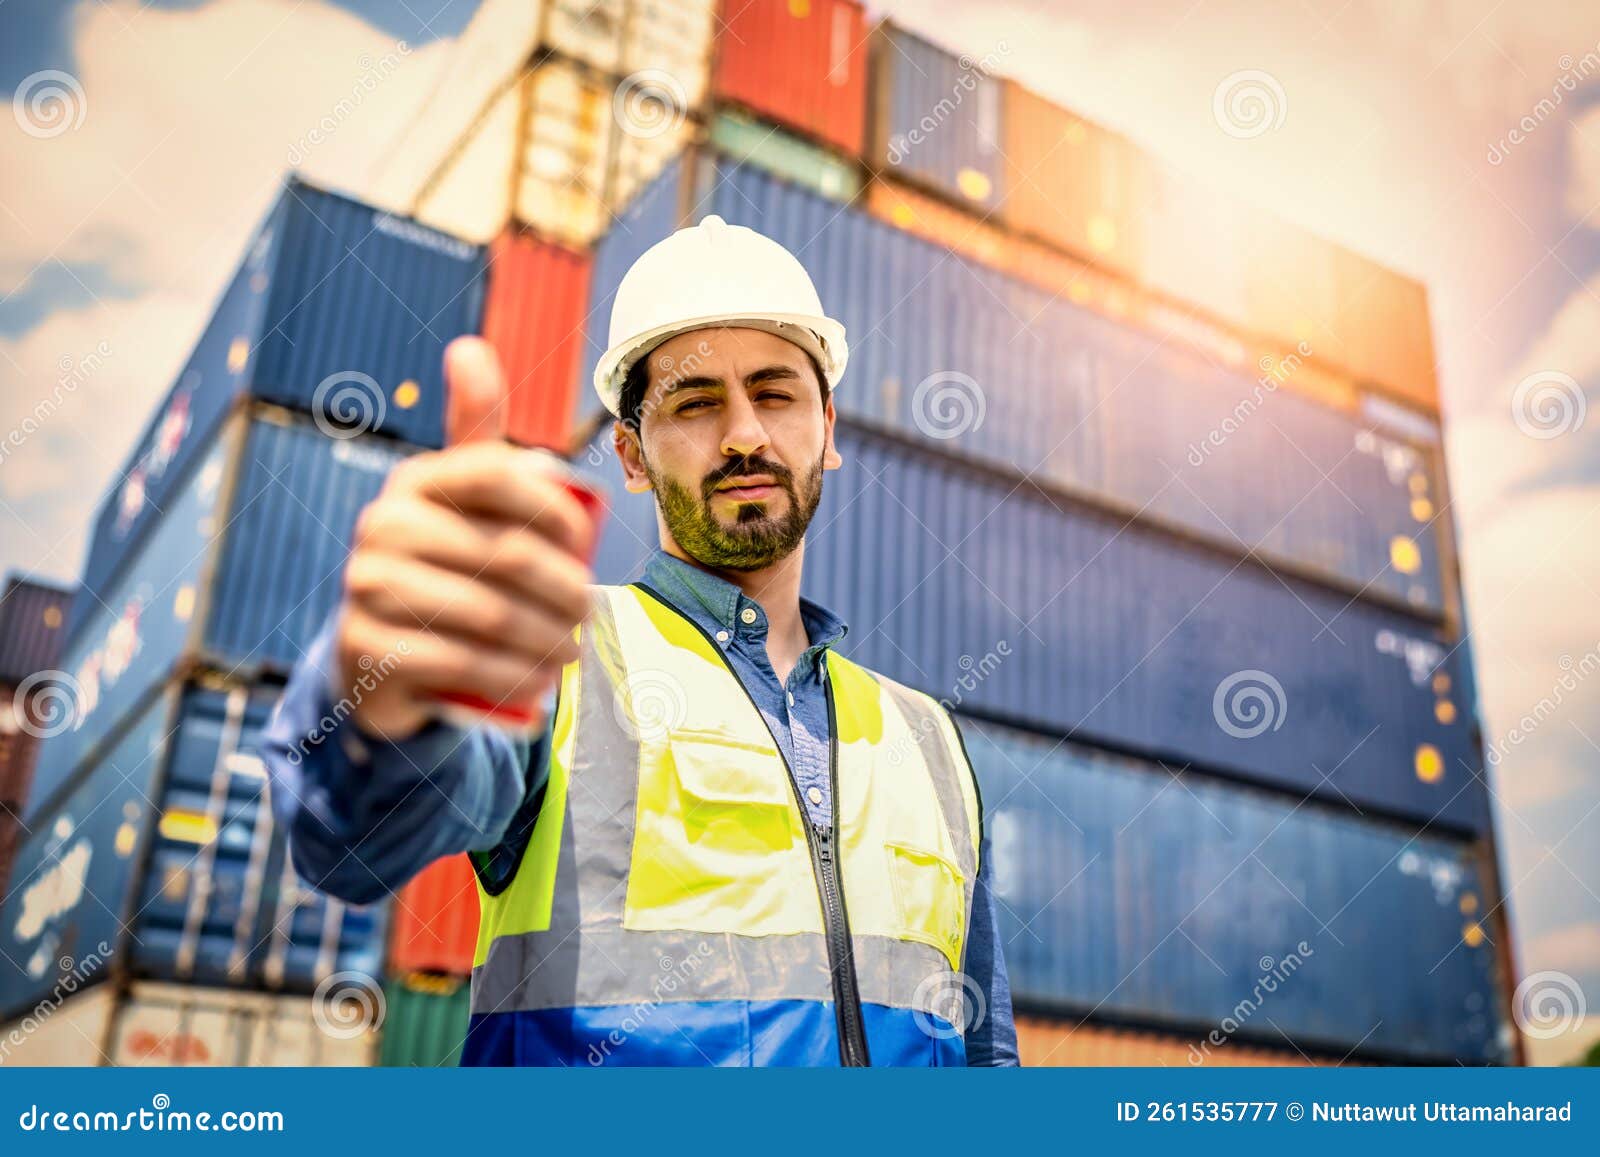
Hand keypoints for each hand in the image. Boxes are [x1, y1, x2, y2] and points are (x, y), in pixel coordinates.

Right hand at [335, 336, 597, 739]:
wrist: (375, 650)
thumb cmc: (444, 561)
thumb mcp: (460, 499)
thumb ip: (476, 432)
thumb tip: (467, 348)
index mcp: (416, 480)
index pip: (498, 474)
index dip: (555, 508)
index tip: (585, 544)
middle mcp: (382, 525)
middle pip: (506, 555)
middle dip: (565, 592)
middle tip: (591, 615)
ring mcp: (366, 587)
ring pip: (489, 615)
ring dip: (546, 641)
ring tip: (571, 652)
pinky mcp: (365, 647)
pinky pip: (457, 664)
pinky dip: (510, 679)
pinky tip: (539, 686)